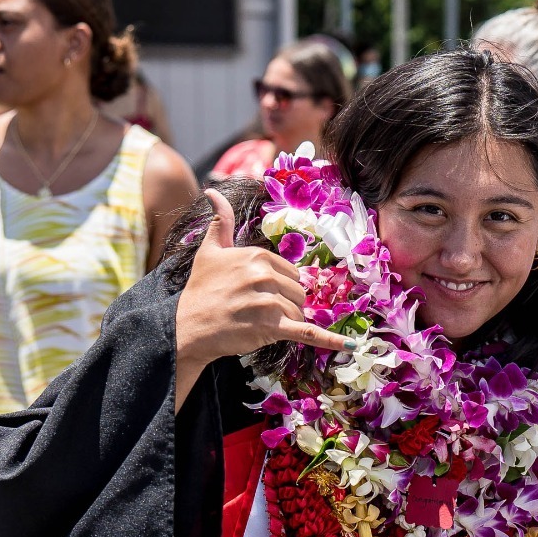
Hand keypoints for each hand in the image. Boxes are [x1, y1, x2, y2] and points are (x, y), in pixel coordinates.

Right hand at [178, 189, 348, 367]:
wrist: (187, 326)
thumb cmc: (200, 289)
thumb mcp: (210, 250)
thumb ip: (221, 222)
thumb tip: (214, 191)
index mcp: (258, 255)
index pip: (291, 273)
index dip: (279, 287)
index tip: (256, 294)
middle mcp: (265, 275)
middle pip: (298, 293)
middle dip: (284, 305)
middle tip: (255, 311)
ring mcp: (269, 302)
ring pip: (298, 313)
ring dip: (284, 323)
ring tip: (256, 324)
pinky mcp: (270, 327)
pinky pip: (307, 332)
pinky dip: (329, 340)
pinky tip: (350, 345)